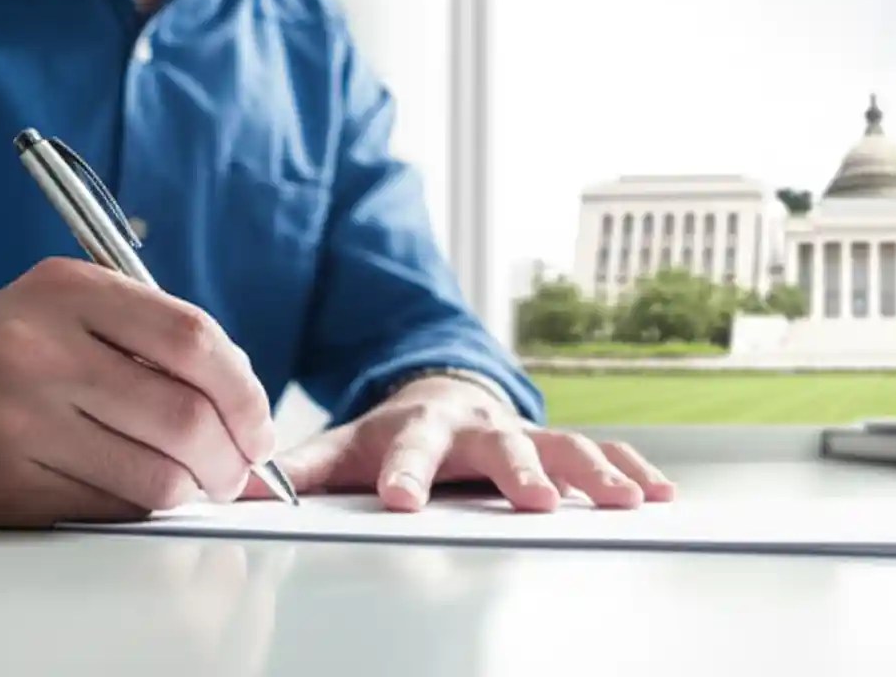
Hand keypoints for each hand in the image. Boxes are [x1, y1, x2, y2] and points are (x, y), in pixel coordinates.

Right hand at [0, 257, 275, 526]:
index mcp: (69, 290)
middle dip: (234, 455)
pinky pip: (116, 507)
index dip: (246, 391)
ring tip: (196, 483)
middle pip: (187, 415)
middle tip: (239, 469)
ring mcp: (21, 417)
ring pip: (159, 473)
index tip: (259, 425)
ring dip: (196, 488)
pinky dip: (145, 506)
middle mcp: (41, 348)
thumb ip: (158, 341)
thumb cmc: (7, 359)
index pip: (194, 339)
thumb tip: (250, 408)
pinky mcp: (9, 481)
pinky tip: (137, 490)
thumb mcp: (73, 312)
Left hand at [244, 376, 675, 510]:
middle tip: (538, 503)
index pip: (409, 450)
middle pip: (501, 447)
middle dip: (521, 474)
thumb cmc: (388, 432)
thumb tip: (236, 492)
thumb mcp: (341, 447)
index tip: (401, 502)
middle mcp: (475, 426)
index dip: (406, 474)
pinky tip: (658, 492)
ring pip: (563, 445)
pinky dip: (629, 467)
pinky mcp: (553, 438)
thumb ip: (299, 473)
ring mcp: (520, 429)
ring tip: (627, 502)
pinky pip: (598, 449)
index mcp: (417, 428)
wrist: (436, 392)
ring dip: (595, 473)